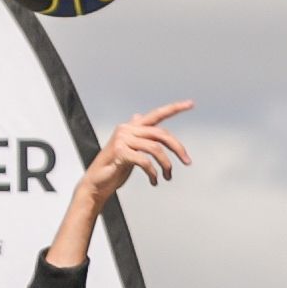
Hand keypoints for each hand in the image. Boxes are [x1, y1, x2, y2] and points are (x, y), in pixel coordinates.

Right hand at [74, 102, 191, 209]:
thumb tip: (138, 115)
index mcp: (132, 127)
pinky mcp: (120, 152)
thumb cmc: (113, 167)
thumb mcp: (127, 147)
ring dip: (166, 165)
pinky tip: (154, 181)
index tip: (190, 104)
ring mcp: (123, 140)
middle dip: (178, 148)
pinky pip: (145, 161)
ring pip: (156, 148)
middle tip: (187, 161)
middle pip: (161, 134)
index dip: (174, 108)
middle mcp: (127, 129)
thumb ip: (135, 133)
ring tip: (167, 176)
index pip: (157, 114)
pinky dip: (153, 173)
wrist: (96, 183)